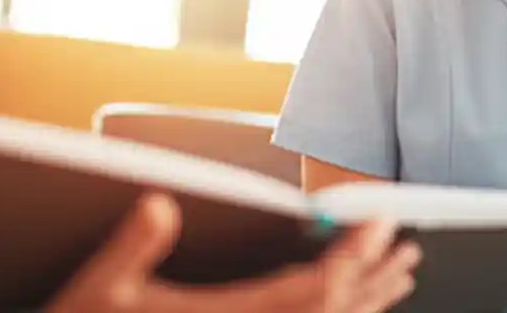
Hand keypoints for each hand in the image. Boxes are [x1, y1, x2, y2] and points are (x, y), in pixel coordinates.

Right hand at [46, 192, 420, 312]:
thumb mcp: (98, 289)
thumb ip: (132, 247)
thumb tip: (160, 205)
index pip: (310, 289)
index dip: (351, 253)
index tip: (382, 221)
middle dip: (373, 276)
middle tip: (408, 244)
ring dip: (367, 302)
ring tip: (399, 277)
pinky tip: (351, 311)